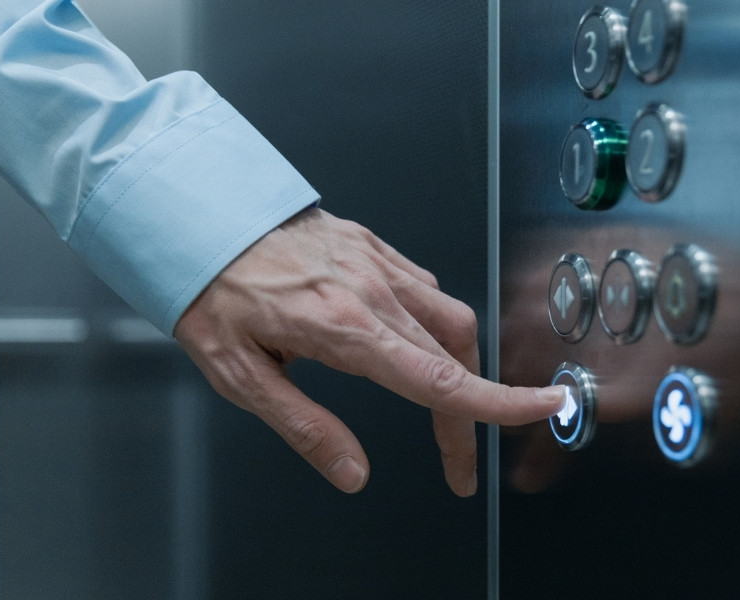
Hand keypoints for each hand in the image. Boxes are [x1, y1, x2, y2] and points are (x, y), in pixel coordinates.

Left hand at [174, 208, 565, 495]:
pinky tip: (412, 340)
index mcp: (344, 328)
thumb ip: (305, 427)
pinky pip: (424, 286)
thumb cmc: (211, 291)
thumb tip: (353, 473)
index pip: (439, 378)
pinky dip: (434, 322)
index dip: (496, 403)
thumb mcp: (240, 376)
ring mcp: (376, 263)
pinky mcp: (371, 245)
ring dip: (460, 365)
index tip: (542, 409)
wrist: (197, 214)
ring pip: (451, 316)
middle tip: (454, 460)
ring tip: (442, 403)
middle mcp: (371, 291)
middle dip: (470, 412)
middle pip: (454, 356)